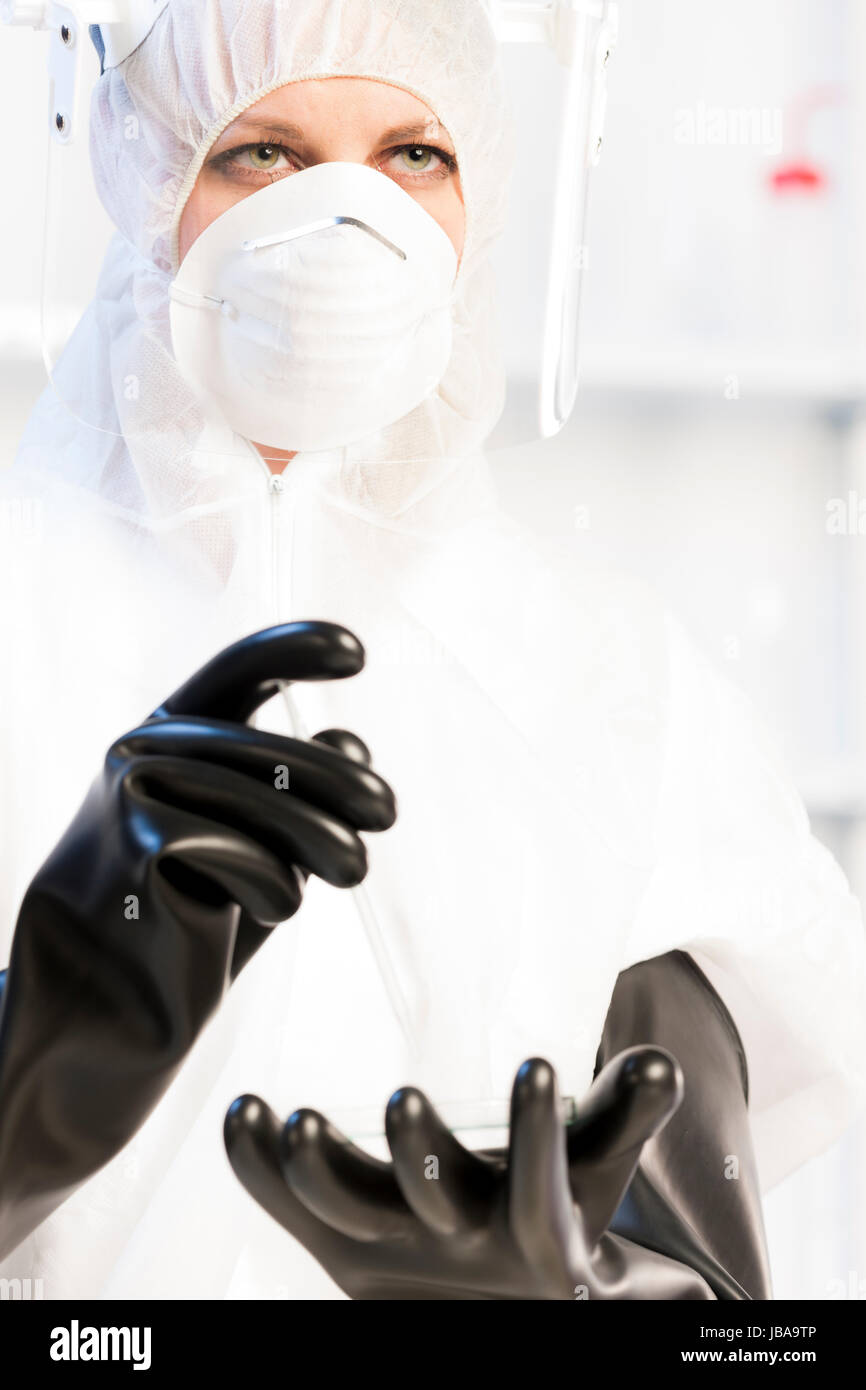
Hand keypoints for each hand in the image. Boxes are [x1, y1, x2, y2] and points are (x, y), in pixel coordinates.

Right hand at [0, 621, 394, 1258]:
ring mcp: (132, 787)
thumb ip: (294, 800)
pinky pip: (243, 846)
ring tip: (351, 870)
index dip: (298, 649)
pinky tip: (274, 906)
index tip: (359, 653)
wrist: (101, 1018)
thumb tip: (352, 739)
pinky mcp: (135, 838)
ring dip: (322, 840)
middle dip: (339, 783)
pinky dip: (274, 882)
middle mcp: (144, 748)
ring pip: (266, 796)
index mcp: (170, 738)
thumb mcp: (249, 855)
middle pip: (271, 746)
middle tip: (386, 814)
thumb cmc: (177, 931)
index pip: (238, 671)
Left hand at [225, 1049, 714, 1299]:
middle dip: (420, 1154)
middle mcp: (461, 1245)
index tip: (537, 1066)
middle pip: (435, 1206)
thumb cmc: (560, 1214)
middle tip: (404, 1098)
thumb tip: (661, 1063)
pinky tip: (242, 1118)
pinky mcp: (340, 1249)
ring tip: (295, 1119)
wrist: (510, 1304)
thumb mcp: (599, 1171)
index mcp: (534, 1230)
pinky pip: (292, 1213)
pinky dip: (261, 1172)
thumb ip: (626, 1113)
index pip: (543, 1183)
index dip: (539, 1131)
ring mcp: (393, 1250)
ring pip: (351, 1216)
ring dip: (318, 1171)